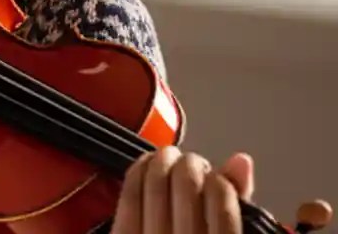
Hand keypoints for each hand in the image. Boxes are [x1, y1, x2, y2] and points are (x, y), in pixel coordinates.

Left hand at [111, 146, 254, 233]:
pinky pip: (128, 198)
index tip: (218, 177)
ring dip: (162, 163)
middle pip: (186, 188)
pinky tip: (145, 166)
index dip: (221, 182)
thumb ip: (238, 210)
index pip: (222, 209)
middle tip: (191, 163)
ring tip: (169, 160)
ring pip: (156, 187)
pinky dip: (137, 174)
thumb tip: (240, 162)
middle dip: (190, 165)